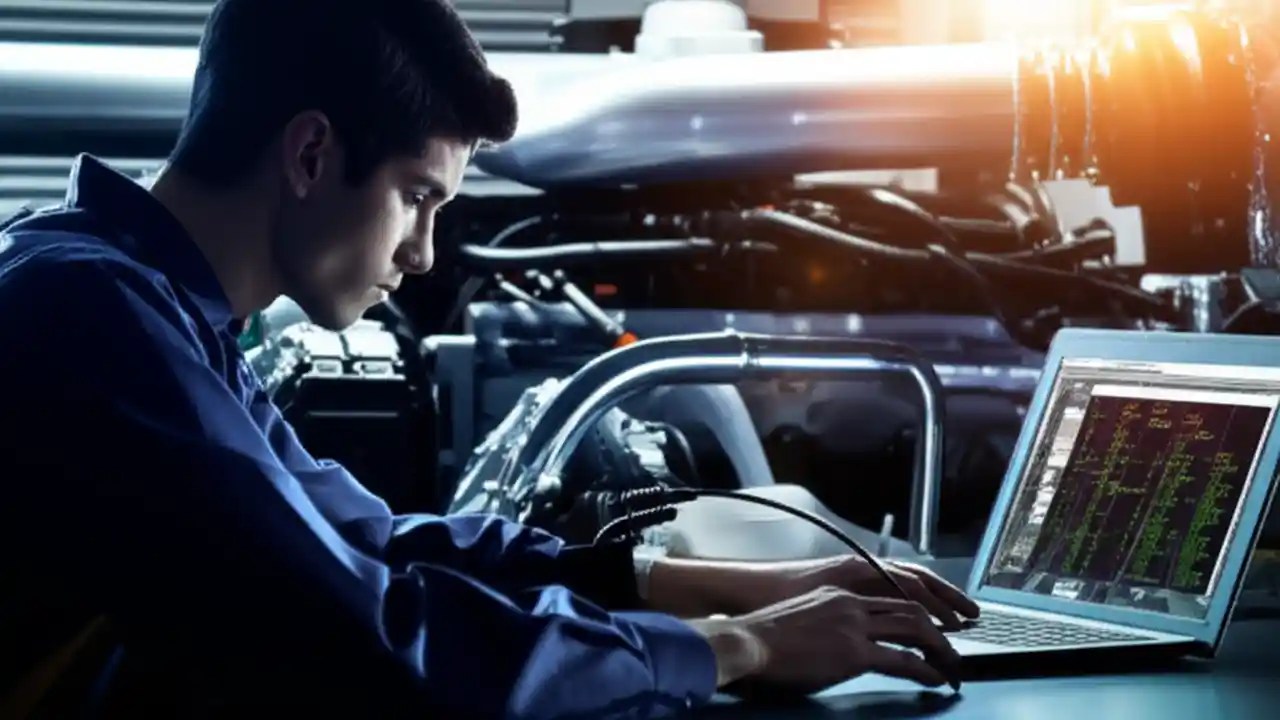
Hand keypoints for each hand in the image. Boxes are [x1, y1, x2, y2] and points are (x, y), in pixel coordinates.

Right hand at [688, 585, 961, 693]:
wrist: (748, 643)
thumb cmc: (763, 638)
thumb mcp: (800, 619)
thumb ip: (823, 624)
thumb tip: (830, 642)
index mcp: (839, 594)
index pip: (888, 597)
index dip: (915, 611)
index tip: (929, 625)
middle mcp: (851, 604)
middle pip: (909, 607)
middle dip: (938, 625)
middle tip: (953, 643)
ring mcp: (854, 627)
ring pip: (914, 628)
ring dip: (940, 647)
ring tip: (952, 664)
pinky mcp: (854, 653)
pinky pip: (903, 660)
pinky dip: (926, 670)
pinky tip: (937, 680)